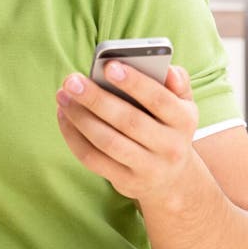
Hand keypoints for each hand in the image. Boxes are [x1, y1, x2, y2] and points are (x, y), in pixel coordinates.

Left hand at [56, 62, 198, 204]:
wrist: (173, 178)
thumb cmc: (168, 125)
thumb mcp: (182, 104)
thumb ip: (177, 82)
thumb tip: (168, 69)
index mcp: (184, 120)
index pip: (159, 100)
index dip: (135, 83)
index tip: (109, 66)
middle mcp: (170, 147)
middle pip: (128, 121)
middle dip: (96, 99)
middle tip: (72, 81)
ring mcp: (149, 168)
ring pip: (107, 142)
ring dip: (80, 118)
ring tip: (63, 96)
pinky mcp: (126, 182)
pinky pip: (93, 159)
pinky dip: (74, 137)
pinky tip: (64, 116)